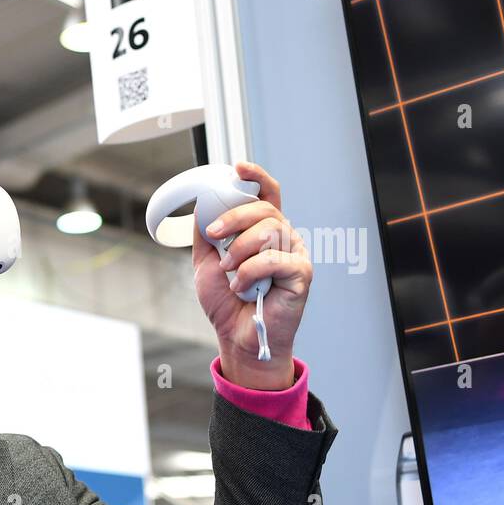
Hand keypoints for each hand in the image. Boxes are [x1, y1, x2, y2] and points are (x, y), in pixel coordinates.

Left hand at [193, 161, 312, 389]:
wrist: (237, 337)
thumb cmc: (228, 303)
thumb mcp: (206, 263)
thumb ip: (206, 234)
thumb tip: (202, 204)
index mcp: (263, 231)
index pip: (267, 195)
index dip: (256, 177)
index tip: (237, 167)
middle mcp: (283, 237)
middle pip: (263, 209)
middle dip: (233, 218)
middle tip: (214, 236)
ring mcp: (295, 253)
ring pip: (267, 231)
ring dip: (238, 251)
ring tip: (229, 272)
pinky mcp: (302, 272)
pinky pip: (272, 258)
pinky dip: (249, 273)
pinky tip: (243, 288)